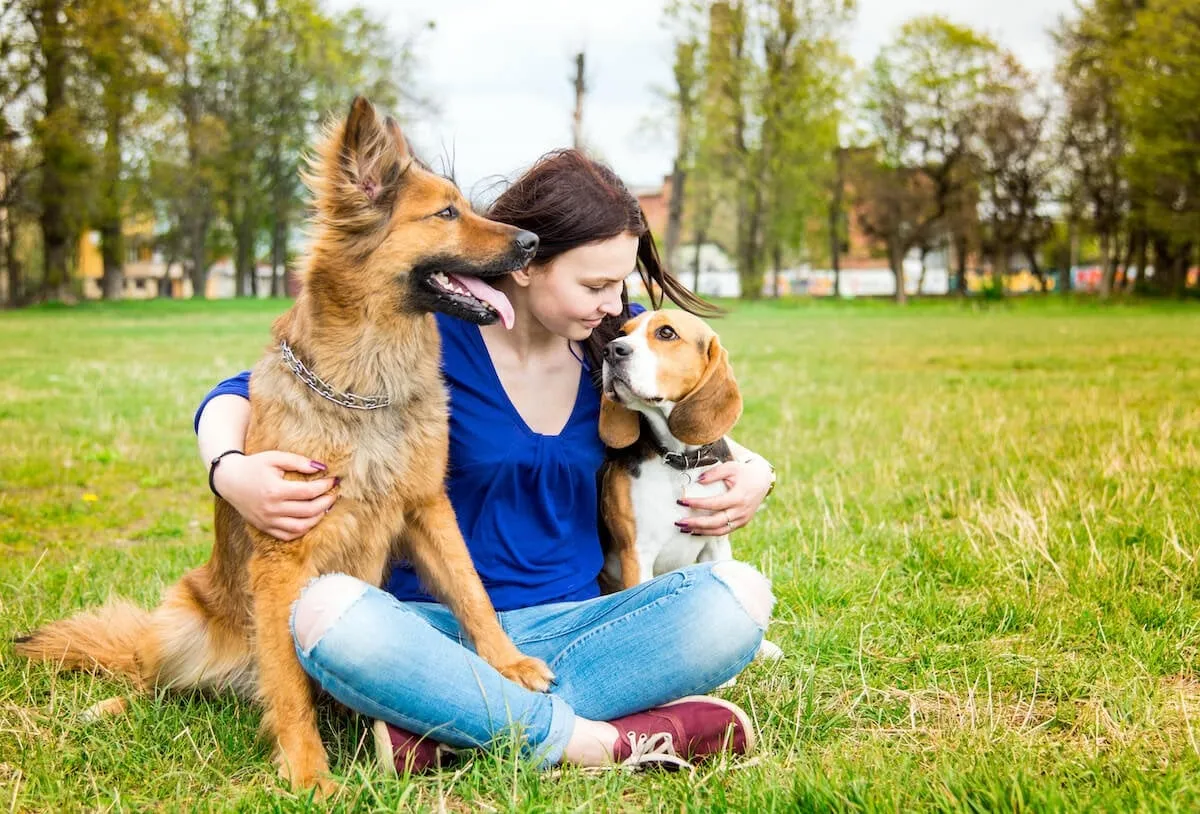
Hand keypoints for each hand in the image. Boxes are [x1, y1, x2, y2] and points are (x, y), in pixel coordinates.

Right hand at [212, 451, 337, 540]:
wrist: (229, 480)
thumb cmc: (254, 466)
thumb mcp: (275, 458)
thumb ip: (298, 462)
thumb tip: (321, 467)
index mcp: (275, 490)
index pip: (308, 492)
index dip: (325, 486)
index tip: (334, 480)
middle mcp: (272, 509)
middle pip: (309, 511)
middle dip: (326, 502)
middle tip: (334, 493)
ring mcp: (267, 521)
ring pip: (301, 527)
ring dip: (318, 518)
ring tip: (325, 506)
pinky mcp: (265, 528)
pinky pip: (288, 535)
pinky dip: (303, 529)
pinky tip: (311, 518)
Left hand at [675, 457, 773, 536]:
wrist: (763, 480)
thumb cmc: (744, 472)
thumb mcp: (730, 467)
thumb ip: (714, 473)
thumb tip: (698, 481)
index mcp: (739, 497)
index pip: (714, 504)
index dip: (697, 504)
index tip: (682, 501)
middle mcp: (741, 511)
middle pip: (716, 522)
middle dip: (696, 523)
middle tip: (679, 522)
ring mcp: (742, 519)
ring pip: (719, 531)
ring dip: (701, 531)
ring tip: (684, 529)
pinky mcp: (742, 523)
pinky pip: (724, 531)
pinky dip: (709, 532)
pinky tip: (696, 530)